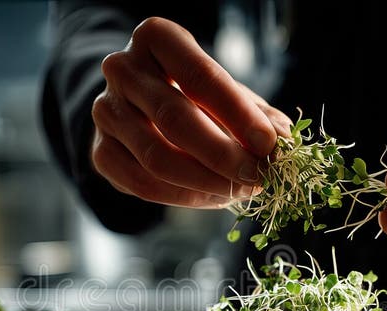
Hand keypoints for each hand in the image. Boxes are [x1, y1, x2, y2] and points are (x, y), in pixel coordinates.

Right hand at [90, 17, 291, 207]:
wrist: (142, 107)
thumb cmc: (195, 93)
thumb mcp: (229, 91)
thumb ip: (257, 115)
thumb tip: (285, 144)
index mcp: (155, 38)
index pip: (199, 76)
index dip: (237, 113)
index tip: (269, 144)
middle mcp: (122, 69)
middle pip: (175, 118)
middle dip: (223, 155)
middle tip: (258, 176)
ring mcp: (105, 112)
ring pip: (157, 158)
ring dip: (207, 182)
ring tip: (240, 190)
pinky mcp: (100, 152)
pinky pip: (143, 184)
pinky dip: (184, 197)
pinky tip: (214, 197)